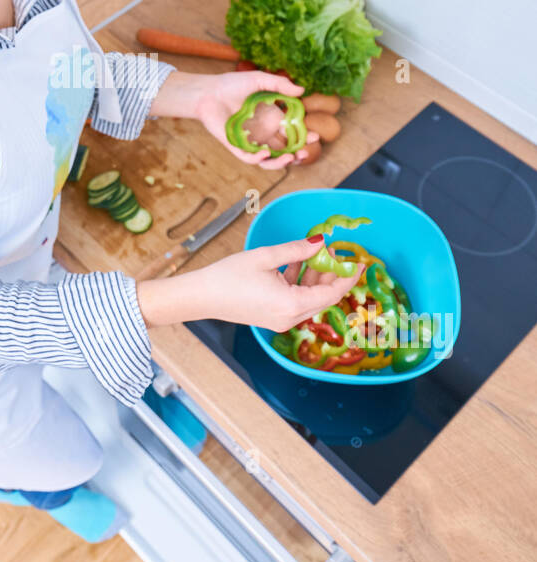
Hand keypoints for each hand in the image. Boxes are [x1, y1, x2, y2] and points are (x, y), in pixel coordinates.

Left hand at [193, 71, 318, 170]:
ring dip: (280, 162)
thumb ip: (279, 84)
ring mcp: (250, 141)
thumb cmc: (232, 84)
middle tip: (304, 153)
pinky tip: (265, 154)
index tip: (315, 135)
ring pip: (268, 159)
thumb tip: (301, 90)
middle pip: (284, 149)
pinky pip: (249, 158)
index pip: (292, 132)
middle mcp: (263, 132)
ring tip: (290, 157)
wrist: (207, 91)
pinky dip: (258, 159)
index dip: (304, 137)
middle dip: (297, 154)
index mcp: (271, 119)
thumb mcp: (259, 80)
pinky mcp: (235, 146)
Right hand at [193, 237, 364, 331]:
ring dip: (314, 276)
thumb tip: (320, 241)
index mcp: (291, 304)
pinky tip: (295, 262)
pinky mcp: (272, 317)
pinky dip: (300, 282)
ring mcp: (281, 320)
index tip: (359, 262)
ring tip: (314, 253)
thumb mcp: (266, 257)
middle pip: (322, 296)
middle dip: (330, 273)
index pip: (332, 292)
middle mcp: (289, 317)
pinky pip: (296, 300)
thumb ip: (297, 249)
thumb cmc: (229, 276)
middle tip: (332, 251)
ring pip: (309, 297)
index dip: (348, 277)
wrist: (201, 296)